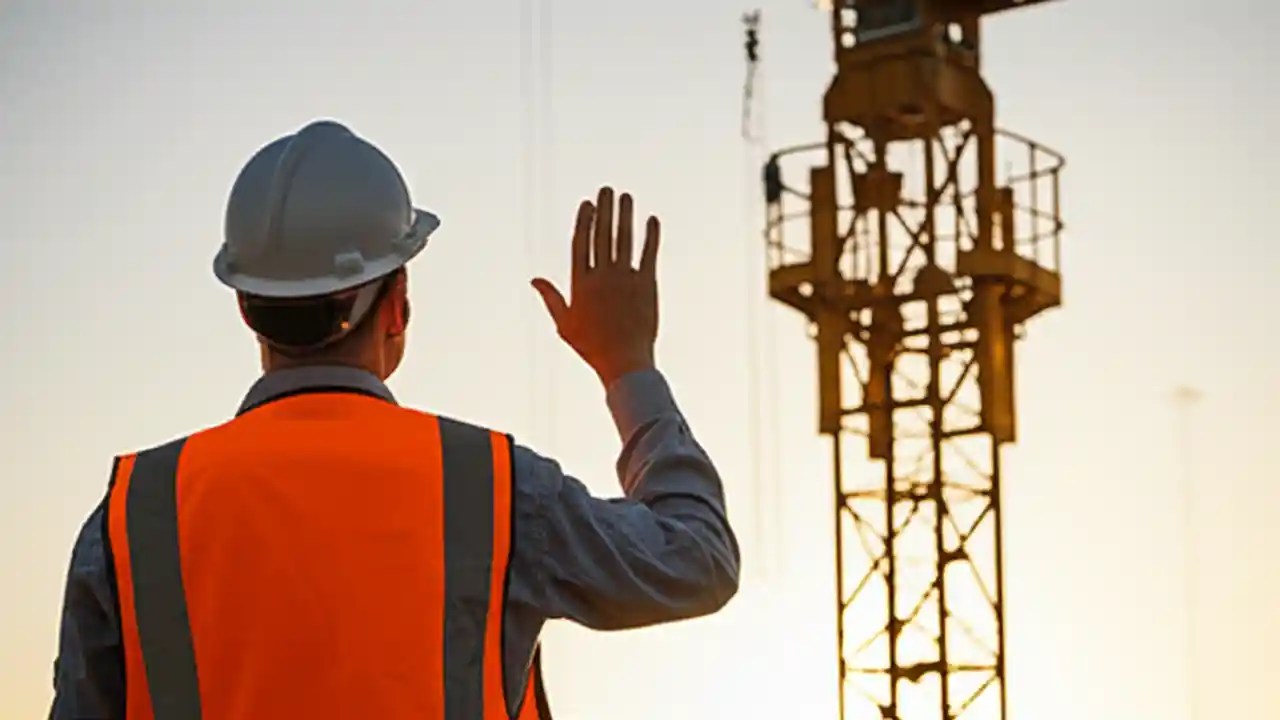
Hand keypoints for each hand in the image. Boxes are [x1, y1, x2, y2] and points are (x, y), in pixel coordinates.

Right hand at [531, 186, 660, 387]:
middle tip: (607, 189)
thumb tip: (534, 280)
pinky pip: (649, 254)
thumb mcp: (565, 323)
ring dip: (625, 215)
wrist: (624, 361)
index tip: (588, 204)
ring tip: (626, 196)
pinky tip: (652, 219)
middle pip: (602, 234)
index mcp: (581, 283)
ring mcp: (625, 279)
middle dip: (605, 209)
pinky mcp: (647, 284)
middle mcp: (602, 276)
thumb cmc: (592, 346)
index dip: (584, 221)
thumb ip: (551, 297)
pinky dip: (651, 235)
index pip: (581, 243)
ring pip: (624, 239)